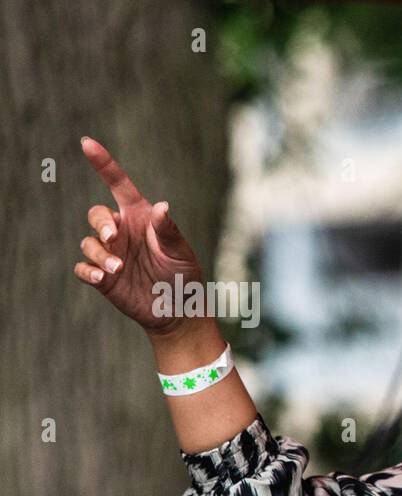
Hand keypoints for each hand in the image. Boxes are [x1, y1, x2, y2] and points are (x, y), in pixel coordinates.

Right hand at [74, 136, 202, 335]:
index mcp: (140, 218)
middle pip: (96, 214)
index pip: (118, 185)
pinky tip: (101, 276)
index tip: (87, 143)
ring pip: (89, 243)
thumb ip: (168, 230)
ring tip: (118, 268)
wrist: (179, 309)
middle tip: (114, 238)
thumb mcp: (181, 251)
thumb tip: (161, 206)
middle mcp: (121, 232)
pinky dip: (88, 270)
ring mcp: (110, 254)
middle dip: (101, 223)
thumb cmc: (183, 274)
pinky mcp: (102, 277)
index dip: (103, 164)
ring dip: (100, 253)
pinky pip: (82, 268)